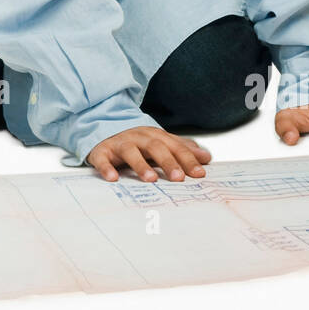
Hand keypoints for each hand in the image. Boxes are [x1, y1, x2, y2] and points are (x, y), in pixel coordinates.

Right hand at [86, 126, 212, 182]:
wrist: (105, 130)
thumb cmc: (138, 143)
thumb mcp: (161, 144)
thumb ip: (183, 150)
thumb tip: (206, 157)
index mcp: (156, 136)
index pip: (175, 147)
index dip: (187, 159)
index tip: (199, 173)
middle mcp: (139, 137)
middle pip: (155, 147)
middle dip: (168, 162)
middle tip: (178, 178)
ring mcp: (120, 144)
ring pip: (131, 152)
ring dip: (140, 165)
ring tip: (150, 179)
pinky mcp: (102, 151)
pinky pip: (103, 159)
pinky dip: (106, 167)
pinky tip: (112, 178)